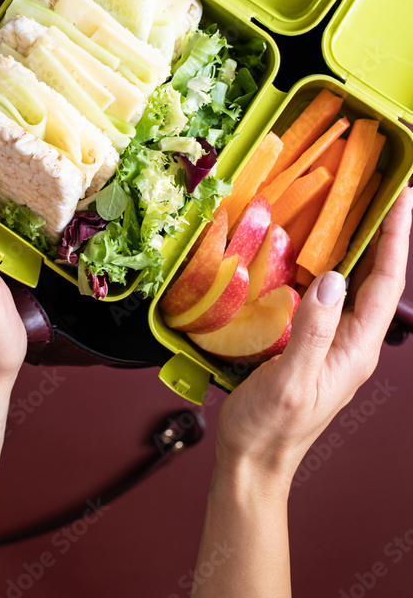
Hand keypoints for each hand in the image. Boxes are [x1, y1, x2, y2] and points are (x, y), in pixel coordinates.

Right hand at [214, 186, 411, 484]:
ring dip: (353, 243)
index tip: (403, 198)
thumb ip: (313, 331)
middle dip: (382, 231)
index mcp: (356, 349)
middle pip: (376, 276)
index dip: (396, 238)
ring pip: (350, 281)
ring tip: (349, 205)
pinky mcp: (307, 338)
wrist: (251, 460)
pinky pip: (322, 291)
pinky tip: (305, 246)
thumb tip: (332, 279)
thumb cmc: (271, 429)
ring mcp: (330, 338)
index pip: (386, 283)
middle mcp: (350, 339)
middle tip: (380, 188)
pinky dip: (320, 261)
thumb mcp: (291, 382)